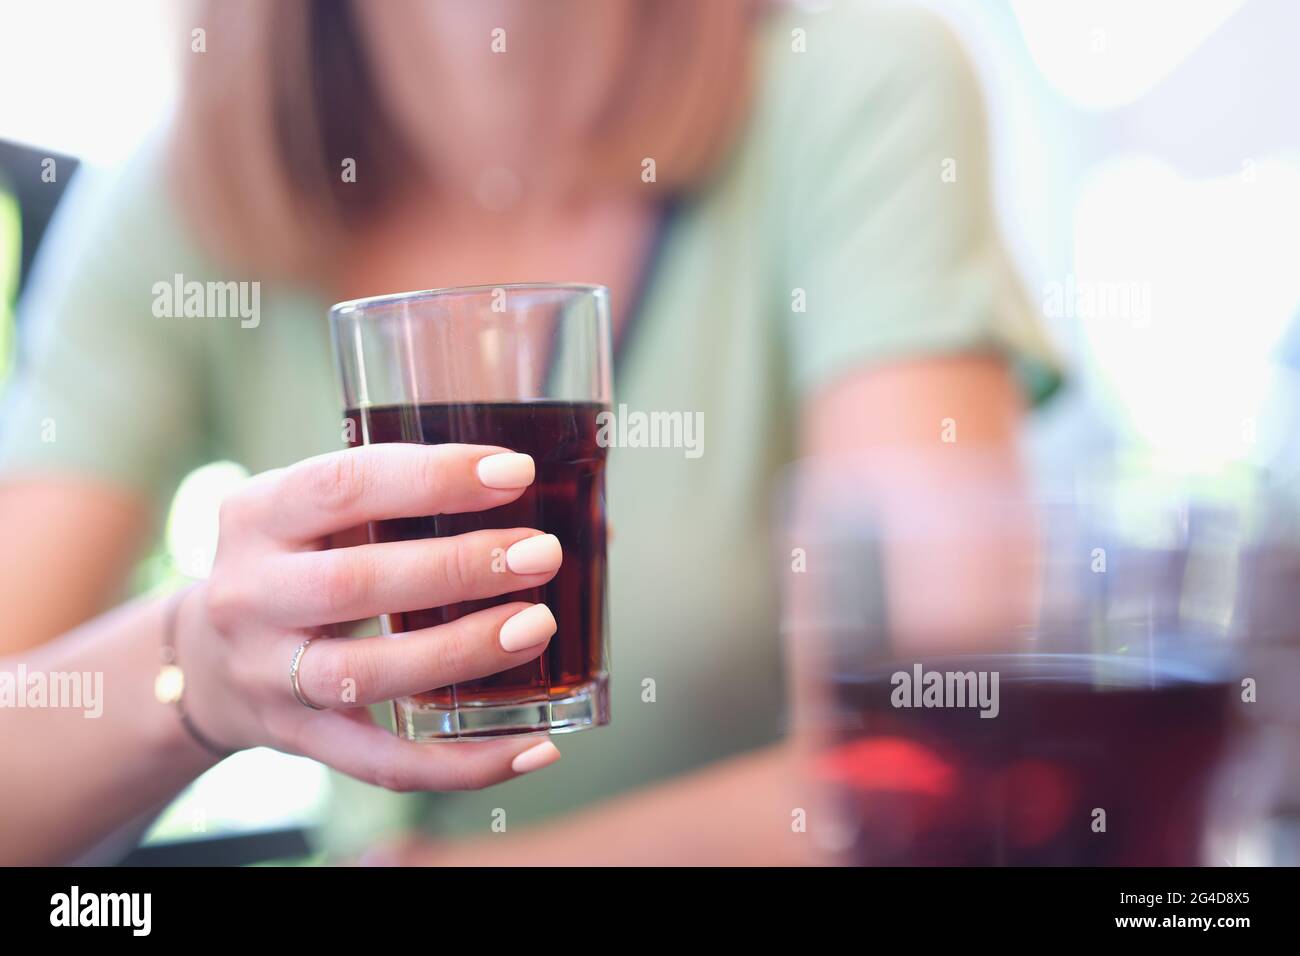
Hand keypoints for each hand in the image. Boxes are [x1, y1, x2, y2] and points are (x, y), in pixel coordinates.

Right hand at [176, 442, 564, 789]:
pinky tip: (532, 744)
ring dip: (460, 653)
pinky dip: (462, 763)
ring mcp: (268, 674)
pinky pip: (383, 764)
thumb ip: (402, 499)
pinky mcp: (298, 739)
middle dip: (458, 567)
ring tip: (537, 627)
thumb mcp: (315, 515)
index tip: (515, 472)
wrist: (205, 660)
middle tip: (541, 554)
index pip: (344, 485)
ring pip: (366, 673)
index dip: (432, 478)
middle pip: (355, 583)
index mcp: (258, 515)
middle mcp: (250, 594)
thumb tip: (555, 503)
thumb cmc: (295, 564)